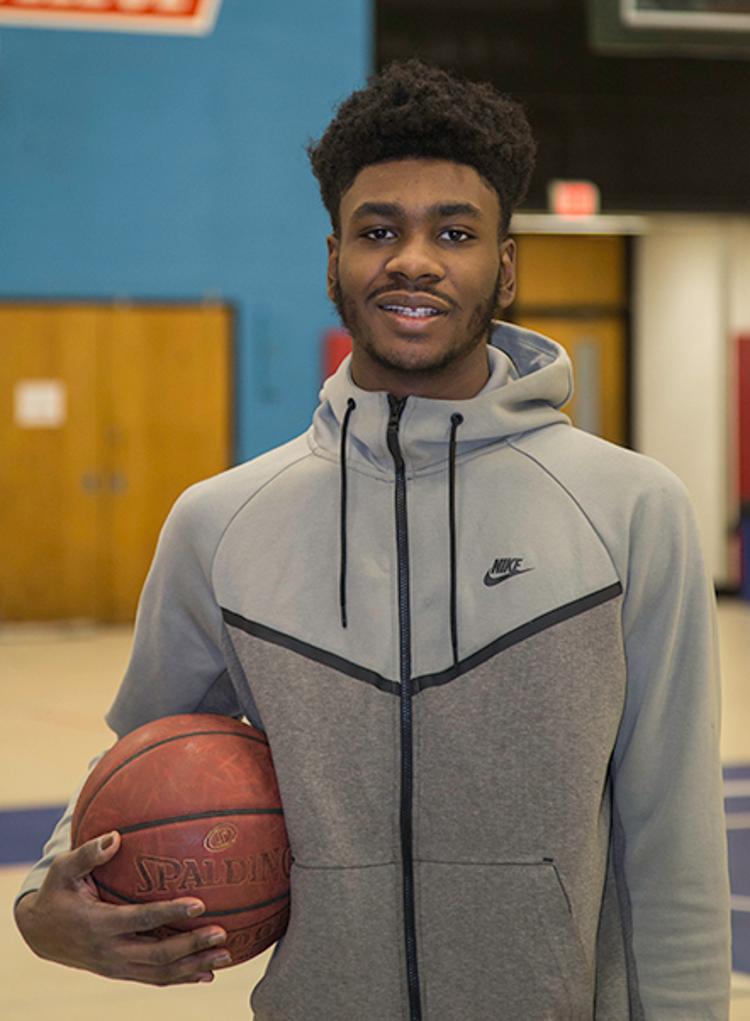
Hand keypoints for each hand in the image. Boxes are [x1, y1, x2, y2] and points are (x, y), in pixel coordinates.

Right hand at [14, 831, 231, 984]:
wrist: (39, 934)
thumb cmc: (56, 893)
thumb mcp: (63, 870)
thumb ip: (88, 853)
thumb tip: (116, 836)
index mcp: (98, 924)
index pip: (140, 920)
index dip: (170, 913)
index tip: (199, 903)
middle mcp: (109, 951)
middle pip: (157, 955)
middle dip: (191, 946)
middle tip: (222, 933)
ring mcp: (116, 967)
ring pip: (160, 973)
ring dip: (193, 966)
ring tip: (226, 956)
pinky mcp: (121, 972)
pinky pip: (154, 979)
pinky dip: (182, 978)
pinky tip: (207, 973)